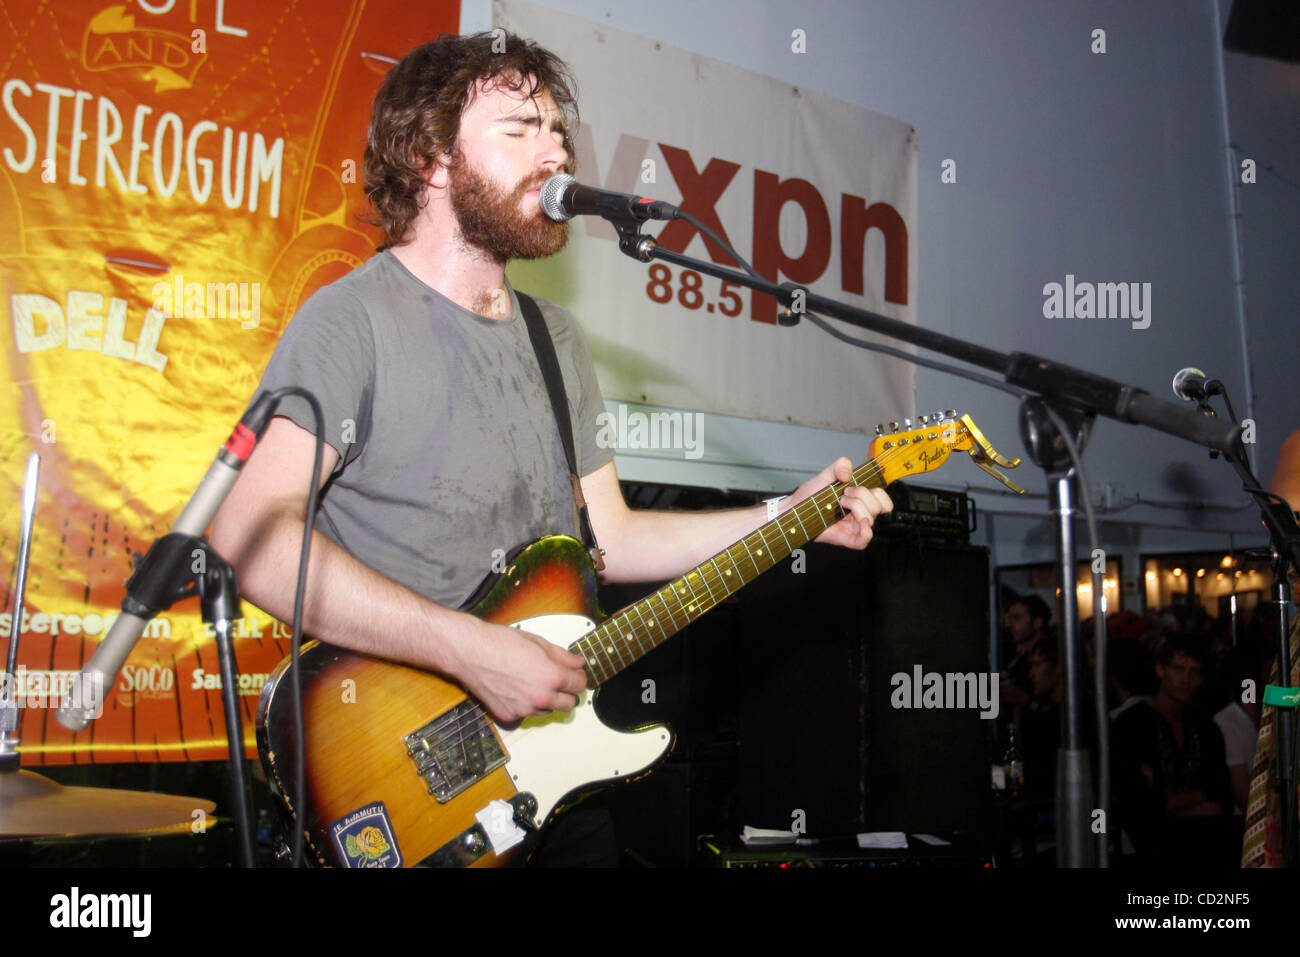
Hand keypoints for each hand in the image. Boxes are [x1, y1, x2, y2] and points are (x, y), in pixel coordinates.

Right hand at [448, 619, 588, 722]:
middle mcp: (540, 697)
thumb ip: (562, 656)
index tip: (575, 674)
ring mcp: (524, 710)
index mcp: (551, 677)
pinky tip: (516, 689)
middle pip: (569, 705)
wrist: (470, 652)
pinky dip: (526, 705)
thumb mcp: (537, 642)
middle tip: (559, 682)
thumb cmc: (500, 643)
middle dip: (567, 693)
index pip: (580, 685)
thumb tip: (578, 663)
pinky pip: (526, 715)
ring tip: (532, 683)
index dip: (579, 677)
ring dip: (547, 701)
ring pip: (548, 711)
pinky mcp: (509, 716)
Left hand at [785, 457, 892, 548]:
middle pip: (879, 507)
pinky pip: (864, 540)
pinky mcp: (845, 538)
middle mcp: (859, 513)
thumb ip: (840, 465)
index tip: (856, 485)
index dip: (877, 492)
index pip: (883, 499)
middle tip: (844, 493)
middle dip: (863, 495)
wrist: (795, 507)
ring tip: (840, 503)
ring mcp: (853, 527)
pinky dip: (866, 531)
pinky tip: (859, 521)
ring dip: (858, 507)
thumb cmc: (811, 495)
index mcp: (860, 500)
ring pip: (872, 520)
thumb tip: (848, 473)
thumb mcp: (826, 475)